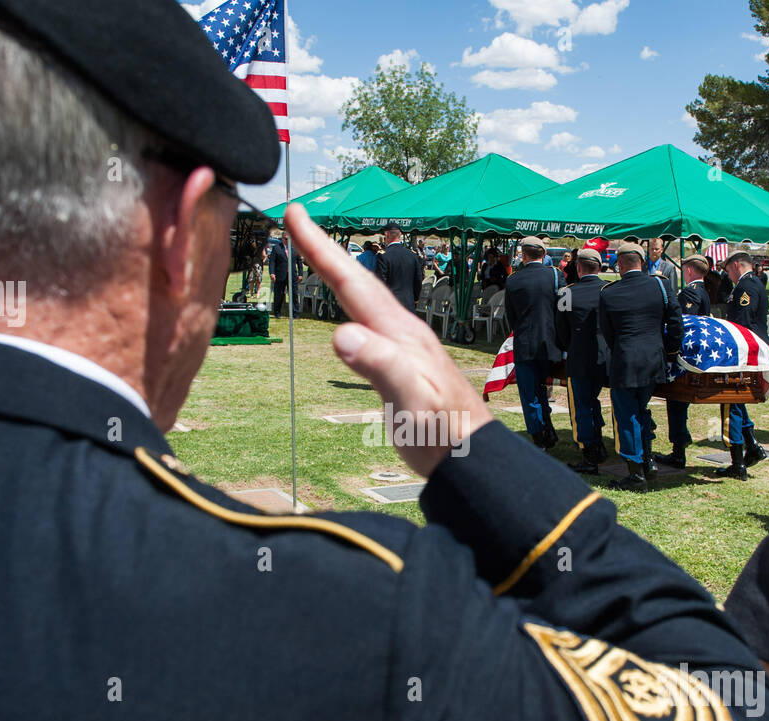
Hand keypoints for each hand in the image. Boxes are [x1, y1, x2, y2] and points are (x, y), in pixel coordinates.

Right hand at [284, 204, 493, 475]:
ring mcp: (404, 347)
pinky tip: (351, 316)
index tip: (296, 215)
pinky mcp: (403, 366)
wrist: (472, 457)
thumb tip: (342, 334)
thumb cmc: (443, 433)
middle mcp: (402, 332)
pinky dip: (351, 307)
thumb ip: (380, 365)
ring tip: (318, 256)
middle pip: (358, 282)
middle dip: (325, 249)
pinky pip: (369, 323)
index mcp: (399, 334)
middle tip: (297, 219)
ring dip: (339, 274)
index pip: (352, 283)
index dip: (321, 249)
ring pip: (365, 299)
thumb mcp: (409, 399)